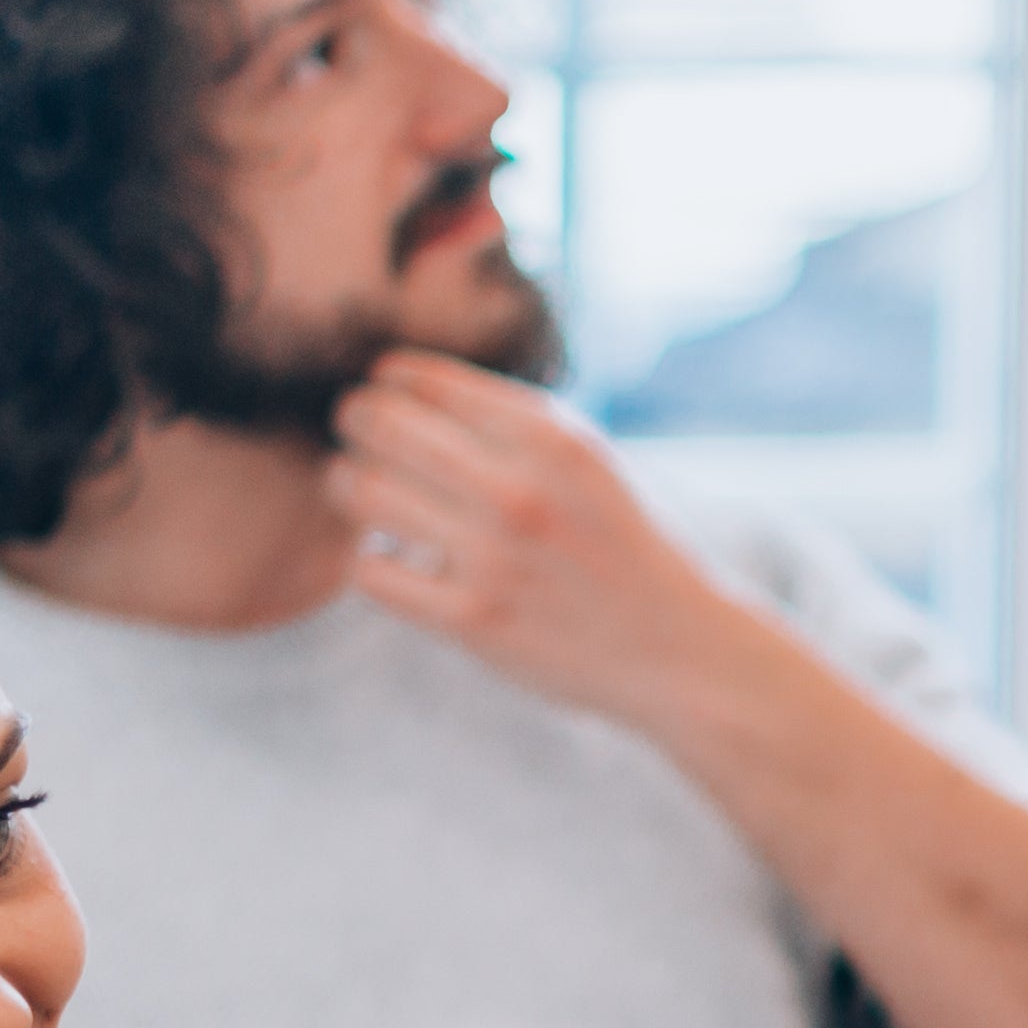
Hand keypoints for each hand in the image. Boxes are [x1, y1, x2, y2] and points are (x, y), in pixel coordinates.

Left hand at [332, 356, 802, 745]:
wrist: (680, 649)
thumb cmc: (626, 547)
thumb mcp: (592, 461)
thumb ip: (515, 424)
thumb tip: (409, 391)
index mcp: (554, 439)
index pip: (428, 380)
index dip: (390, 378)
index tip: (385, 389)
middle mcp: (520, 491)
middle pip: (382, 424)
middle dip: (357, 421)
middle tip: (356, 432)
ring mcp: (493, 559)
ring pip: (364, 490)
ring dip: (347, 483)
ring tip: (357, 488)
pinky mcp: (473, 622)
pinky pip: (372, 570)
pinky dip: (369, 556)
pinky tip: (391, 555)